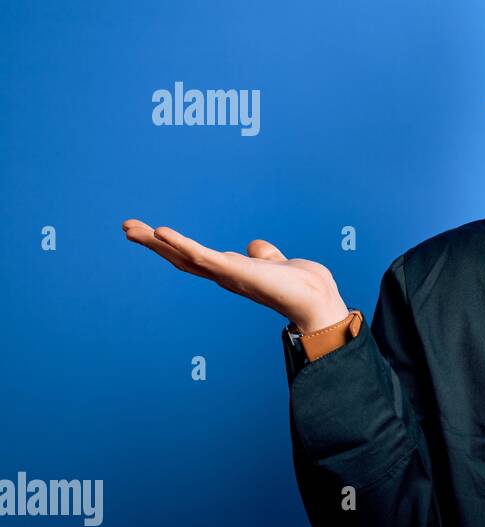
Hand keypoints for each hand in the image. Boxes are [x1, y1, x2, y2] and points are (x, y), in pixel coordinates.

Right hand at [122, 219, 348, 331]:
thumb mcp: (274, 263)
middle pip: (180, 258)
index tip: (152, 231)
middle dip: (153, 244)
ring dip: (156, 242)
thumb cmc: (300, 285)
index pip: (194, 257)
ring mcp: (226, 274)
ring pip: (183, 257)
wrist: (316, 298)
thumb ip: (264, 255)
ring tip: (130, 228)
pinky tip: (161, 232)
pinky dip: (180, 244)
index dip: (172, 246)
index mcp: (230, 272)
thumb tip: (254, 246)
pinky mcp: (232, 271)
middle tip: (126, 227)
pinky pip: (201, 256)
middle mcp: (223, 276)